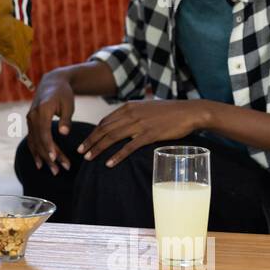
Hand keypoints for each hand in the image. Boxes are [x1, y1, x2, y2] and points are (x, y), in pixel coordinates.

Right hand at [25, 68, 76, 174]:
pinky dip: (35, 152)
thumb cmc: (63, 94)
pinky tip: (40, 164)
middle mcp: (33, 116)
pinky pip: (31, 140)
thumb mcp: (68, 104)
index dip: (49, 146)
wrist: (51, 83)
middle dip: (49, 156)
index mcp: (42, 110)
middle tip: (60, 170)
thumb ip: (65, 119)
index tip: (55, 158)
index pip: (44, 132)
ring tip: (53, 170)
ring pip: (34, 142)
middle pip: (39, 140)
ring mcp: (30, 120)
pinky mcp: (30, 123)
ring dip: (43, 157)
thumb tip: (63, 133)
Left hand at [78, 100, 209, 166]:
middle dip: (90, 141)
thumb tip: (120, 125)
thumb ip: (132, 114)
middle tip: (80, 152)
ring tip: (89, 158)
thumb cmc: (169, 112)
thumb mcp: (146, 108)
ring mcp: (140, 124)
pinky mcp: (150, 134)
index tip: (85, 142)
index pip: (105, 120)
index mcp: (129, 106)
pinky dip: (117, 156)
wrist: (189, 111)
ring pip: (112, 137)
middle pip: (104, 129)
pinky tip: (109, 163)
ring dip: (98, 148)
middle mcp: (131, 113)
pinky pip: (129, 147)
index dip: (93, 132)